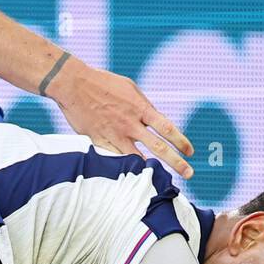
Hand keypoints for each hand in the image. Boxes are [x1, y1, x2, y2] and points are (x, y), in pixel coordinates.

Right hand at [48, 61, 193, 176]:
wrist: (74, 85)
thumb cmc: (102, 83)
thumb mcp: (130, 88)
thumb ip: (142, 106)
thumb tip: (153, 119)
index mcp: (140, 108)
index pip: (167, 128)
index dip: (181, 141)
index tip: (190, 152)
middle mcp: (130, 124)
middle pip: (158, 147)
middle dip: (176, 162)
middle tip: (189, 173)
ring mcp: (115, 135)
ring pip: (136, 158)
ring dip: (150, 170)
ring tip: (160, 180)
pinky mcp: (100, 142)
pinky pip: (115, 159)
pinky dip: (125, 167)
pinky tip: (132, 176)